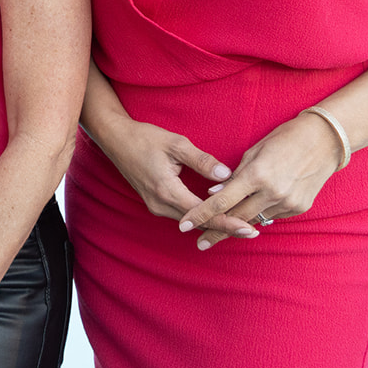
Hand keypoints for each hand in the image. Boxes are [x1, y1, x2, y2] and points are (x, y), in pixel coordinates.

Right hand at [94, 118, 256, 244]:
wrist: (114, 138)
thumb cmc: (144, 138)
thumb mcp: (176, 144)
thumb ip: (202, 161)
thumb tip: (226, 174)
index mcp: (167, 191)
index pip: (204, 214)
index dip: (228, 222)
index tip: (249, 228)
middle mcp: (160, 204)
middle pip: (199, 223)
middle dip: (225, 227)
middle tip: (252, 230)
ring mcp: (155, 205)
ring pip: (190, 221)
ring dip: (212, 223)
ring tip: (238, 224)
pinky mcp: (154, 202)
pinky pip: (181, 215)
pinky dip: (199, 217)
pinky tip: (214, 214)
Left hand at [178, 111, 342, 249]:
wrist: (326, 141)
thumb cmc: (284, 138)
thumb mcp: (254, 151)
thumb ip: (235, 175)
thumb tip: (215, 193)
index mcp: (257, 175)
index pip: (222, 201)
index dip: (201, 214)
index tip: (185, 226)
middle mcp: (273, 192)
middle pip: (237, 218)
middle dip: (216, 230)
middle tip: (200, 242)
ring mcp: (288, 202)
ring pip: (255, 219)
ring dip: (238, 224)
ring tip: (219, 232)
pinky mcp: (299, 208)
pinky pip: (272, 215)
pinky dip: (260, 213)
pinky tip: (253, 211)